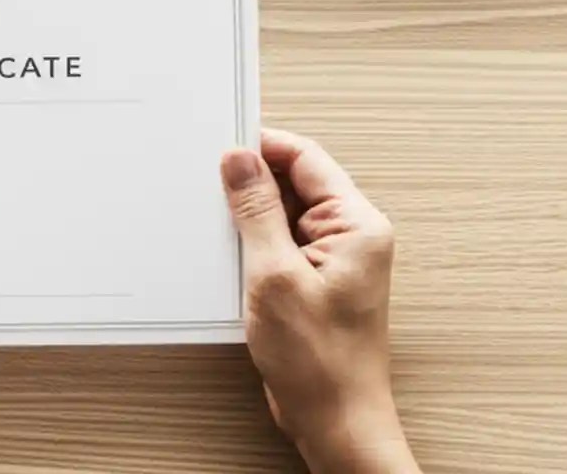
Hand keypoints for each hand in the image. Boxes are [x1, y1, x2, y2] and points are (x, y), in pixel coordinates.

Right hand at [221, 129, 420, 473]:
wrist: (334, 419)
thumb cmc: (319, 362)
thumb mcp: (274, 275)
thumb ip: (256, 212)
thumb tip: (239, 161)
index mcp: (357, 225)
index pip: (307, 159)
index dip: (263, 147)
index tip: (222, 145)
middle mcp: (351, 236)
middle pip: (295, 183)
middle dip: (251, 184)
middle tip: (209, 188)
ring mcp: (333, 259)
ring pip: (282, 214)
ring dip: (249, 218)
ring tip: (219, 232)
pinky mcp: (314, 281)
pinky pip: (279, 244)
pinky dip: (251, 245)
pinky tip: (229, 258)